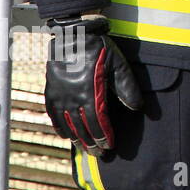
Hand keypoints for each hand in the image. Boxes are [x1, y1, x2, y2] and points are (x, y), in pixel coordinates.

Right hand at [45, 15, 141, 155]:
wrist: (73, 35)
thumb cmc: (100, 49)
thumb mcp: (118, 65)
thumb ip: (127, 87)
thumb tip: (138, 108)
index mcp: (90, 92)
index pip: (98, 121)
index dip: (105, 135)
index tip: (110, 146)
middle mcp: (73, 97)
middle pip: (83, 126)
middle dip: (92, 141)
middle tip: (99, 154)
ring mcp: (60, 95)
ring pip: (68, 123)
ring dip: (77, 138)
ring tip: (84, 149)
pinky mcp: (51, 90)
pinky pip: (53, 114)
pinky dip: (59, 127)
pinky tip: (65, 136)